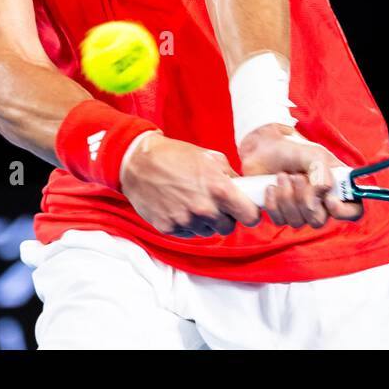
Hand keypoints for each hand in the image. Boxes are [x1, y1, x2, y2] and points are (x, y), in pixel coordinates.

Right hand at [120, 133, 262, 237]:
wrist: (138, 162)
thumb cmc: (175, 156)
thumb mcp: (210, 157)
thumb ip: (230, 176)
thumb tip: (245, 189)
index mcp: (219, 189)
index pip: (250, 216)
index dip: (250, 213)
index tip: (245, 209)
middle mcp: (204, 209)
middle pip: (228, 227)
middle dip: (225, 216)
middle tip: (214, 202)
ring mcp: (185, 221)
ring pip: (207, 231)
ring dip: (204, 220)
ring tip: (191, 200)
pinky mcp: (168, 228)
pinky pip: (187, 233)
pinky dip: (186, 223)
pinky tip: (178, 205)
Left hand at [238, 124, 363, 227]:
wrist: (264, 147)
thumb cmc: (293, 149)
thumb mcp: (315, 155)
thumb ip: (323, 174)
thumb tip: (320, 193)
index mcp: (337, 187)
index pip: (353, 211)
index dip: (343, 211)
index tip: (329, 200)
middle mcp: (321, 202)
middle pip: (319, 220)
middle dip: (304, 198)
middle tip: (296, 176)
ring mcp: (300, 211)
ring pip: (297, 222)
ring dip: (286, 197)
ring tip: (282, 175)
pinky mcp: (281, 214)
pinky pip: (279, 221)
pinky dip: (272, 203)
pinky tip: (270, 187)